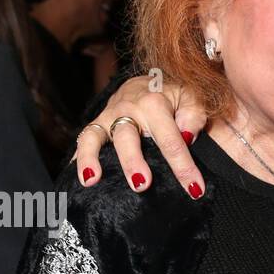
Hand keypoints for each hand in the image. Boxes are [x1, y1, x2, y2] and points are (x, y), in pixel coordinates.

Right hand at [73, 75, 207, 196]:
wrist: (149, 82)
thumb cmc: (174, 97)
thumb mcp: (192, 98)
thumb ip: (194, 115)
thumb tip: (188, 136)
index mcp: (154, 103)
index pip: (171, 140)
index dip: (184, 168)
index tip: (195, 191)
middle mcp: (127, 109)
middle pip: (127, 138)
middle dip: (133, 161)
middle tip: (142, 184)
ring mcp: (109, 117)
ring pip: (95, 136)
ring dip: (91, 158)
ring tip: (91, 181)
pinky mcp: (97, 125)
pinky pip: (83, 140)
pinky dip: (79, 159)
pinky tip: (81, 180)